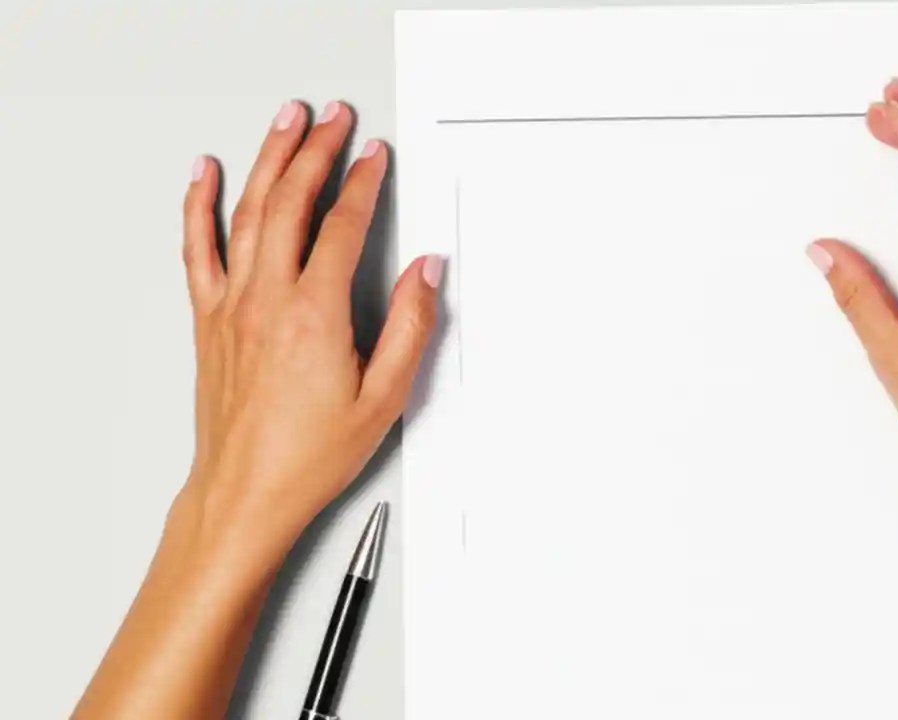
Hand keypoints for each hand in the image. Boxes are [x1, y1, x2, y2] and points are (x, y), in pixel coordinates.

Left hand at [178, 100, 442, 566]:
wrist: (245, 492)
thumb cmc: (309, 455)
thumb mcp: (384, 398)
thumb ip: (411, 328)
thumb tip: (425, 273)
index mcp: (314, 315)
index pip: (341, 227)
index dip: (362, 183)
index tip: (374, 156)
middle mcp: (267, 300)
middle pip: (291, 202)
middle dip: (315, 150)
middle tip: (333, 117)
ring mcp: (231, 305)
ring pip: (248, 212)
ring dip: (268, 159)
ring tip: (286, 122)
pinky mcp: (209, 318)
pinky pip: (198, 247)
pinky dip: (200, 205)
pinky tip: (205, 175)